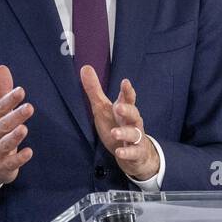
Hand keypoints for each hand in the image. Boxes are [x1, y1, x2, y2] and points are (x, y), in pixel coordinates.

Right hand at [0, 65, 33, 190]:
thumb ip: (2, 92)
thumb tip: (3, 68)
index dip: (9, 100)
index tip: (20, 91)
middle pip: (1, 126)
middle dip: (14, 117)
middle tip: (29, 108)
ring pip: (3, 144)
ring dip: (13, 137)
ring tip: (24, 128)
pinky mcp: (2, 167)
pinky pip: (10, 163)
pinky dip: (18, 158)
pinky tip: (29, 152)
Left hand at [79, 66, 159, 180]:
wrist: (136, 154)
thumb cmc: (117, 125)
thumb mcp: (102, 108)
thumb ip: (94, 90)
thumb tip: (85, 67)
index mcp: (124, 110)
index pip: (128, 98)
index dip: (127, 90)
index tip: (125, 82)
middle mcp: (132, 122)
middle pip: (133, 114)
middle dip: (127, 110)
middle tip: (118, 107)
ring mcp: (136, 138)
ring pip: (134, 133)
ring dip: (125, 133)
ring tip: (115, 133)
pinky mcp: (136, 153)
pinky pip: (134, 152)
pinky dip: (127, 152)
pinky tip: (119, 152)